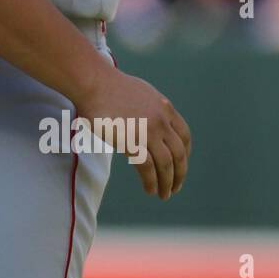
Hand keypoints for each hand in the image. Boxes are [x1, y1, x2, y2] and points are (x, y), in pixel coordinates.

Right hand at [73, 65, 191, 199]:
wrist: (93, 82)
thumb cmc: (108, 85)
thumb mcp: (141, 92)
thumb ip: (150, 107)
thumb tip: (147, 117)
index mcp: (165, 108)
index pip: (184, 136)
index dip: (185, 154)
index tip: (181, 164)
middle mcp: (161, 121)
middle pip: (179, 154)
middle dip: (180, 174)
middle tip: (175, 187)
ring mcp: (148, 132)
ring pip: (166, 165)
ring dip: (168, 183)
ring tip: (164, 195)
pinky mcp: (132, 142)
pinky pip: (148, 168)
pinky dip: (152, 182)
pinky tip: (151, 190)